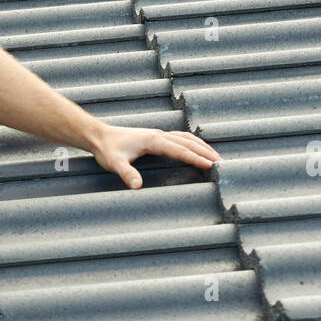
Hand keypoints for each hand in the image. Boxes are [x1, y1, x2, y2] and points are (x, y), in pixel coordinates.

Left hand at [91, 123, 221, 188]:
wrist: (99, 136)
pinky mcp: (155, 137)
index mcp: (154, 140)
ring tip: (215, 156)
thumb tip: (136, 186)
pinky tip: (195, 148)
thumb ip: (126, 174)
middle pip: (188, 142)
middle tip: (221, 162)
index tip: (210, 165)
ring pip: (186, 138)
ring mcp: (158, 134)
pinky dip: (191, 143)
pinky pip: (179, 138)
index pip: (180, 150)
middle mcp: (159, 135)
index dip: (195, 158)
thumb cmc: (107, 150)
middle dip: (205, 152)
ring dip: (201, 146)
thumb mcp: (115, 163)